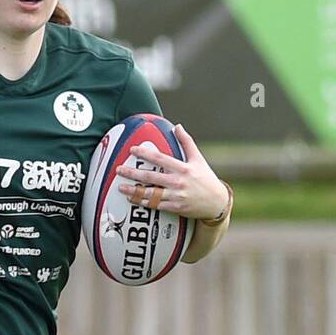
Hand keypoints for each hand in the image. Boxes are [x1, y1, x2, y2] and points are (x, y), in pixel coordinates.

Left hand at [115, 125, 229, 220]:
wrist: (217, 202)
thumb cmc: (206, 178)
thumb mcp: (198, 159)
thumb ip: (186, 142)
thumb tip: (177, 126)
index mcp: (183, 168)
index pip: (160, 158)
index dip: (145, 153)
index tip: (132, 149)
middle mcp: (178, 182)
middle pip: (150, 177)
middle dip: (132, 173)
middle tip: (118, 170)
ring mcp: (176, 196)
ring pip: (150, 194)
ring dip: (134, 191)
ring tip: (121, 188)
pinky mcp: (175, 208)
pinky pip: (156, 205)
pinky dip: (143, 203)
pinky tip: (133, 200)